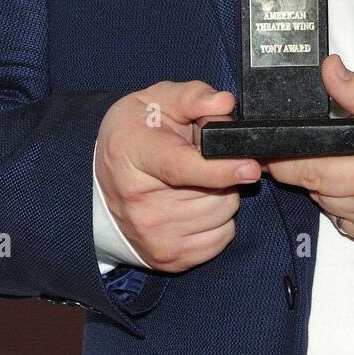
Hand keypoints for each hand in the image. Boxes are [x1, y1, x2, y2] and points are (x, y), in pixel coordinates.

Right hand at [96, 80, 260, 272]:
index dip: (220, 168)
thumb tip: (225, 103)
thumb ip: (193, 97)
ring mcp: (152, 234)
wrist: (103, 182)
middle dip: (223, 171)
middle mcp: (138, 202)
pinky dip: (219, 220)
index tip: (250, 167)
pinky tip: (198, 203)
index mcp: (132, 154)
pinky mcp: (166, 257)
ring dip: (223, 194)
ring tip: (199, 180)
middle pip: (212, 193)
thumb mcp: (156, 100)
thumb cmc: (136, 134)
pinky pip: (221, 238)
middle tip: (204, 158)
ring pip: (222, 213)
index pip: (181, 168)